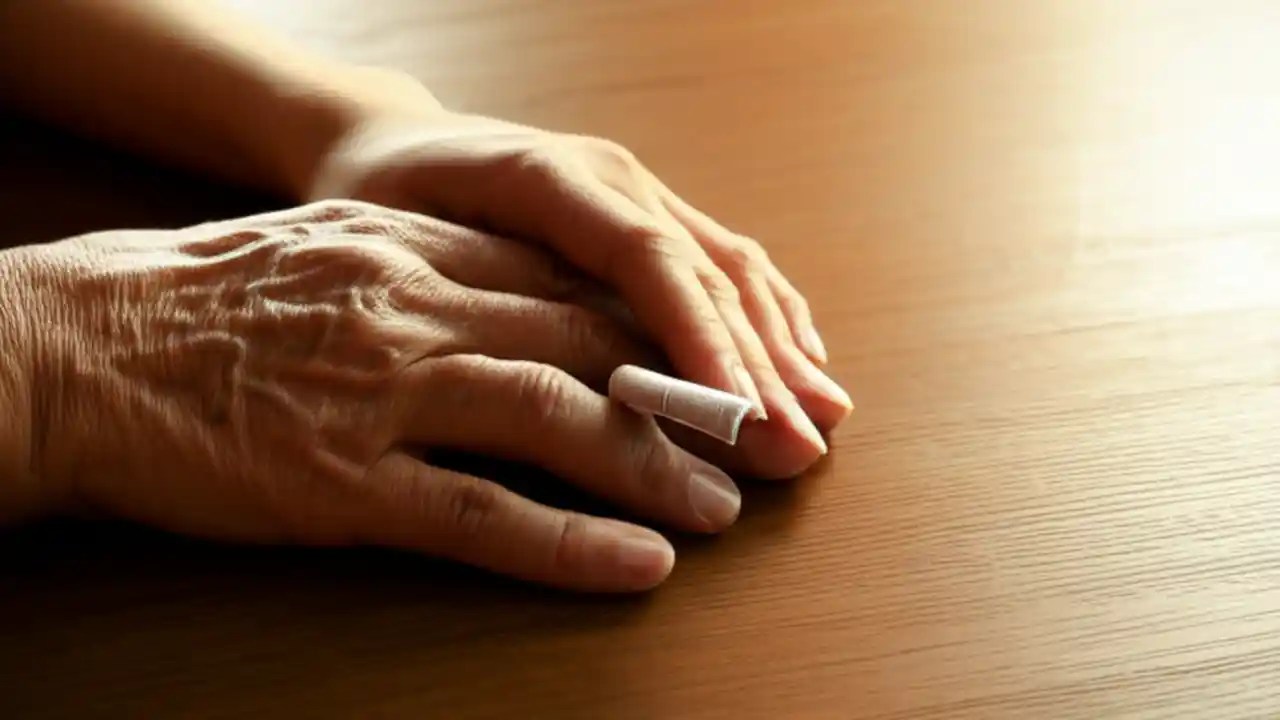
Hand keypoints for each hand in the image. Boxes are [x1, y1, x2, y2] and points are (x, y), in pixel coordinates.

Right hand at [7, 200, 751, 591]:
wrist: (78, 349)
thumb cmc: (202, 298)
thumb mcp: (329, 251)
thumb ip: (430, 268)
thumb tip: (524, 298)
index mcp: (414, 252)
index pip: (571, 284)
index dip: (661, 329)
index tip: (722, 364)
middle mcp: (413, 311)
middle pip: (587, 346)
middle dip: (688, 394)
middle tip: (758, 438)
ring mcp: (380, 397)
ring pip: (554, 420)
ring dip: (651, 465)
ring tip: (721, 506)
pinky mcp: (340, 484)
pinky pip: (478, 516)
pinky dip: (567, 543)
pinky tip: (634, 563)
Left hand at [308, 110, 853, 478]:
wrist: (388, 139)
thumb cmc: (383, 196)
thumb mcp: (397, 236)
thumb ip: (475, 288)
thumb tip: (549, 376)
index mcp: (555, 178)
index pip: (649, 262)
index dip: (702, 340)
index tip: (743, 413)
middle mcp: (614, 180)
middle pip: (705, 275)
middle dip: (759, 366)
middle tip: (801, 446)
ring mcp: (639, 194)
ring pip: (729, 269)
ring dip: (780, 346)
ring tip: (825, 415)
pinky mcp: (646, 217)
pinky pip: (723, 264)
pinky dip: (768, 315)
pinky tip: (801, 359)